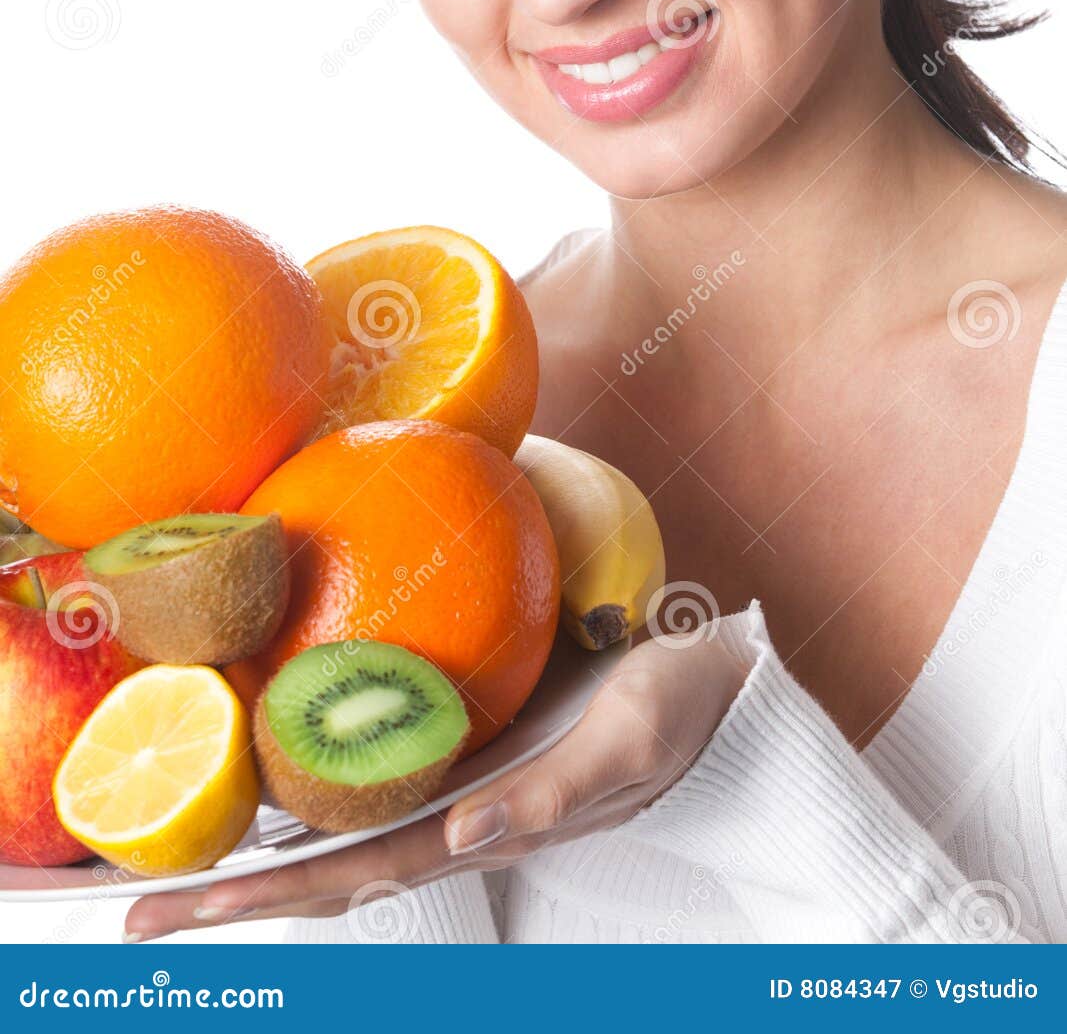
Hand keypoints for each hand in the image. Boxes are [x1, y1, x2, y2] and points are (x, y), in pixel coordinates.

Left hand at [123, 633, 745, 939]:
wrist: (713, 681)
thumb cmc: (676, 710)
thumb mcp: (628, 745)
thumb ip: (554, 795)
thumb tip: (467, 833)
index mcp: (487, 825)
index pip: (358, 875)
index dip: (269, 898)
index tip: (187, 916)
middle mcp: (457, 813)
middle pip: (327, 869)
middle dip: (233, 897)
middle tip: (136, 915)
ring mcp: (456, 779)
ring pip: (341, 827)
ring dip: (258, 852)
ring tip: (175, 867)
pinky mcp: (464, 736)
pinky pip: (374, 770)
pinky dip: (310, 785)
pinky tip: (266, 772)